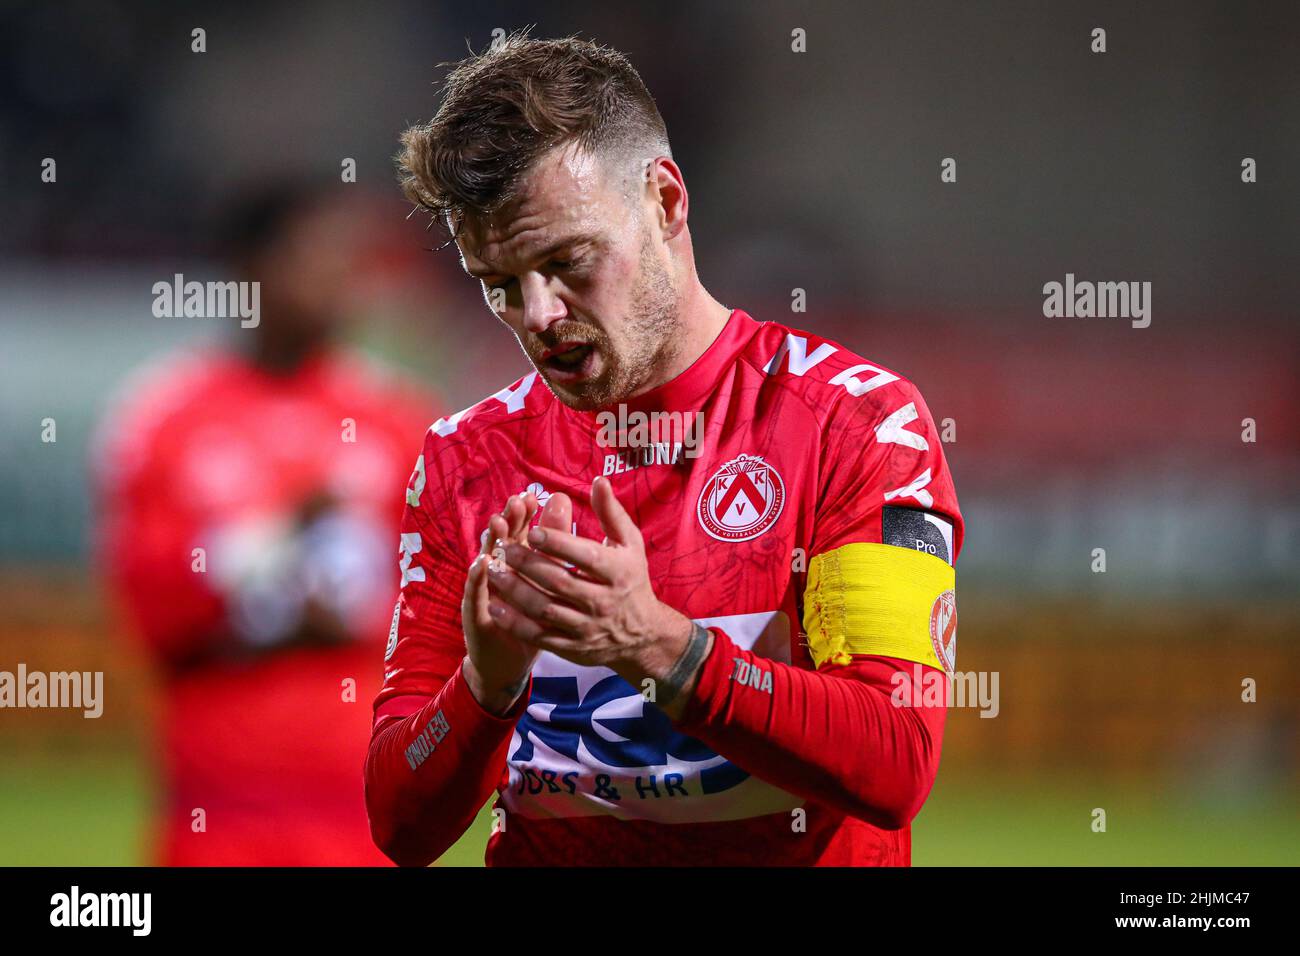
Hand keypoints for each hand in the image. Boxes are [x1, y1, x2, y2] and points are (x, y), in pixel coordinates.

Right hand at [461, 490, 571, 714]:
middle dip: (510, 520)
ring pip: (486, 561)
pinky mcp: (475, 613)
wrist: (505, 660)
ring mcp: (484, 592)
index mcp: (514, 565)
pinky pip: (475, 595)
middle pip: (502, 541)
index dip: (524, 516)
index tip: (533, 496)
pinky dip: (477, 579)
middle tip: (518, 501)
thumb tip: (564, 509)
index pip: (518, 534)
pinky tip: (481, 565)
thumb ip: (552, 547)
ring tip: (499, 522)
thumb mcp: (543, 585)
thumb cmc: (528, 618)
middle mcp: (496, 574)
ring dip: (491, 542)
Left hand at [485, 476, 710, 718]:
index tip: (532, 531)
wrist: (643, 634)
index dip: (557, 543)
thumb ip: (611, 513)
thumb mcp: (630, 544)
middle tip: (503, 549)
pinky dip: (516, 625)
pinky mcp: (573, 648)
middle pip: (559, 582)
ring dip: (516, 593)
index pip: (584, 556)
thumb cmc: (632, 579)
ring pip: (545, 610)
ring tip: (493, 574)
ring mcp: (587, 627)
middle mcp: (603, 601)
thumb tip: (598, 480)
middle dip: (528, 565)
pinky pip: (541, 637)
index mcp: (617, 571)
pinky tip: (496, 608)